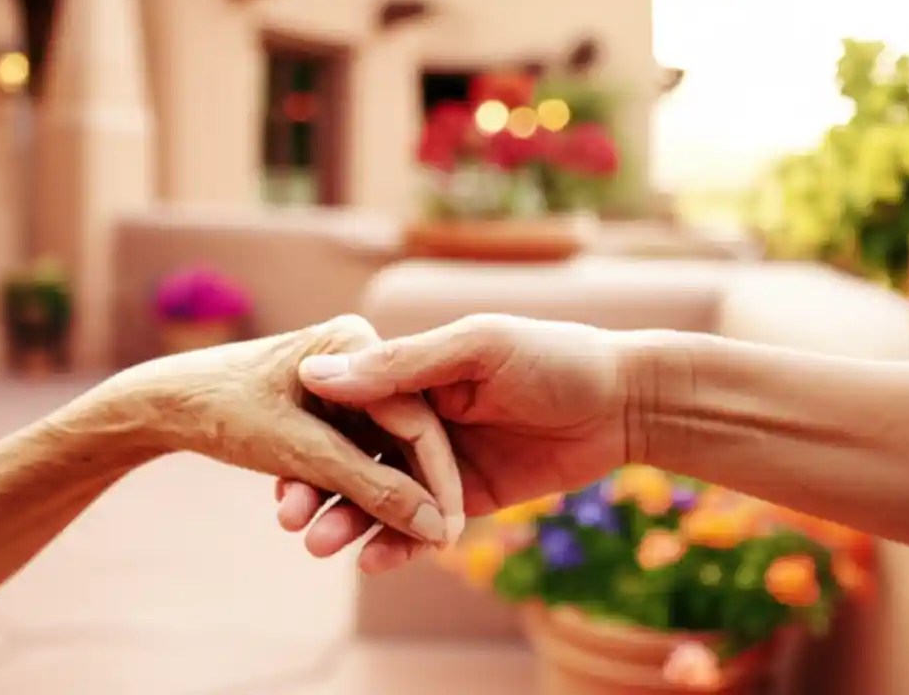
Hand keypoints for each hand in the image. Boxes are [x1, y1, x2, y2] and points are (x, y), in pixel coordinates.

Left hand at [55, 315, 463, 558]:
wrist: (161, 405)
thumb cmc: (224, 411)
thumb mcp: (301, 454)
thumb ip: (371, 488)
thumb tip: (432, 527)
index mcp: (360, 342)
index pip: (417, 422)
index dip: (436, 482)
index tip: (446, 534)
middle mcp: (358, 357)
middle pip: (397, 441)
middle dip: (391, 499)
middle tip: (409, 550)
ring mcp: (342, 385)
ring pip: (369, 455)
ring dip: (348, 502)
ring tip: (319, 544)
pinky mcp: (324, 410)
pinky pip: (345, 456)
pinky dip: (328, 489)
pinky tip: (301, 516)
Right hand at [276, 314, 638, 563]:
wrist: (627, 402)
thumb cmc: (555, 357)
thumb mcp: (477, 347)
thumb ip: (403, 364)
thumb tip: (319, 370)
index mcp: (417, 373)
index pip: (350, 408)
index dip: (314, 437)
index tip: (280, 464)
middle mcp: (424, 418)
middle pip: (358, 457)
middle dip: (322, 489)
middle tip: (292, 521)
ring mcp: (446, 462)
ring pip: (383, 496)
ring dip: (351, 522)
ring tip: (322, 546)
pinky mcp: (472, 500)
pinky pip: (424, 526)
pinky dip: (397, 545)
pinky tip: (372, 561)